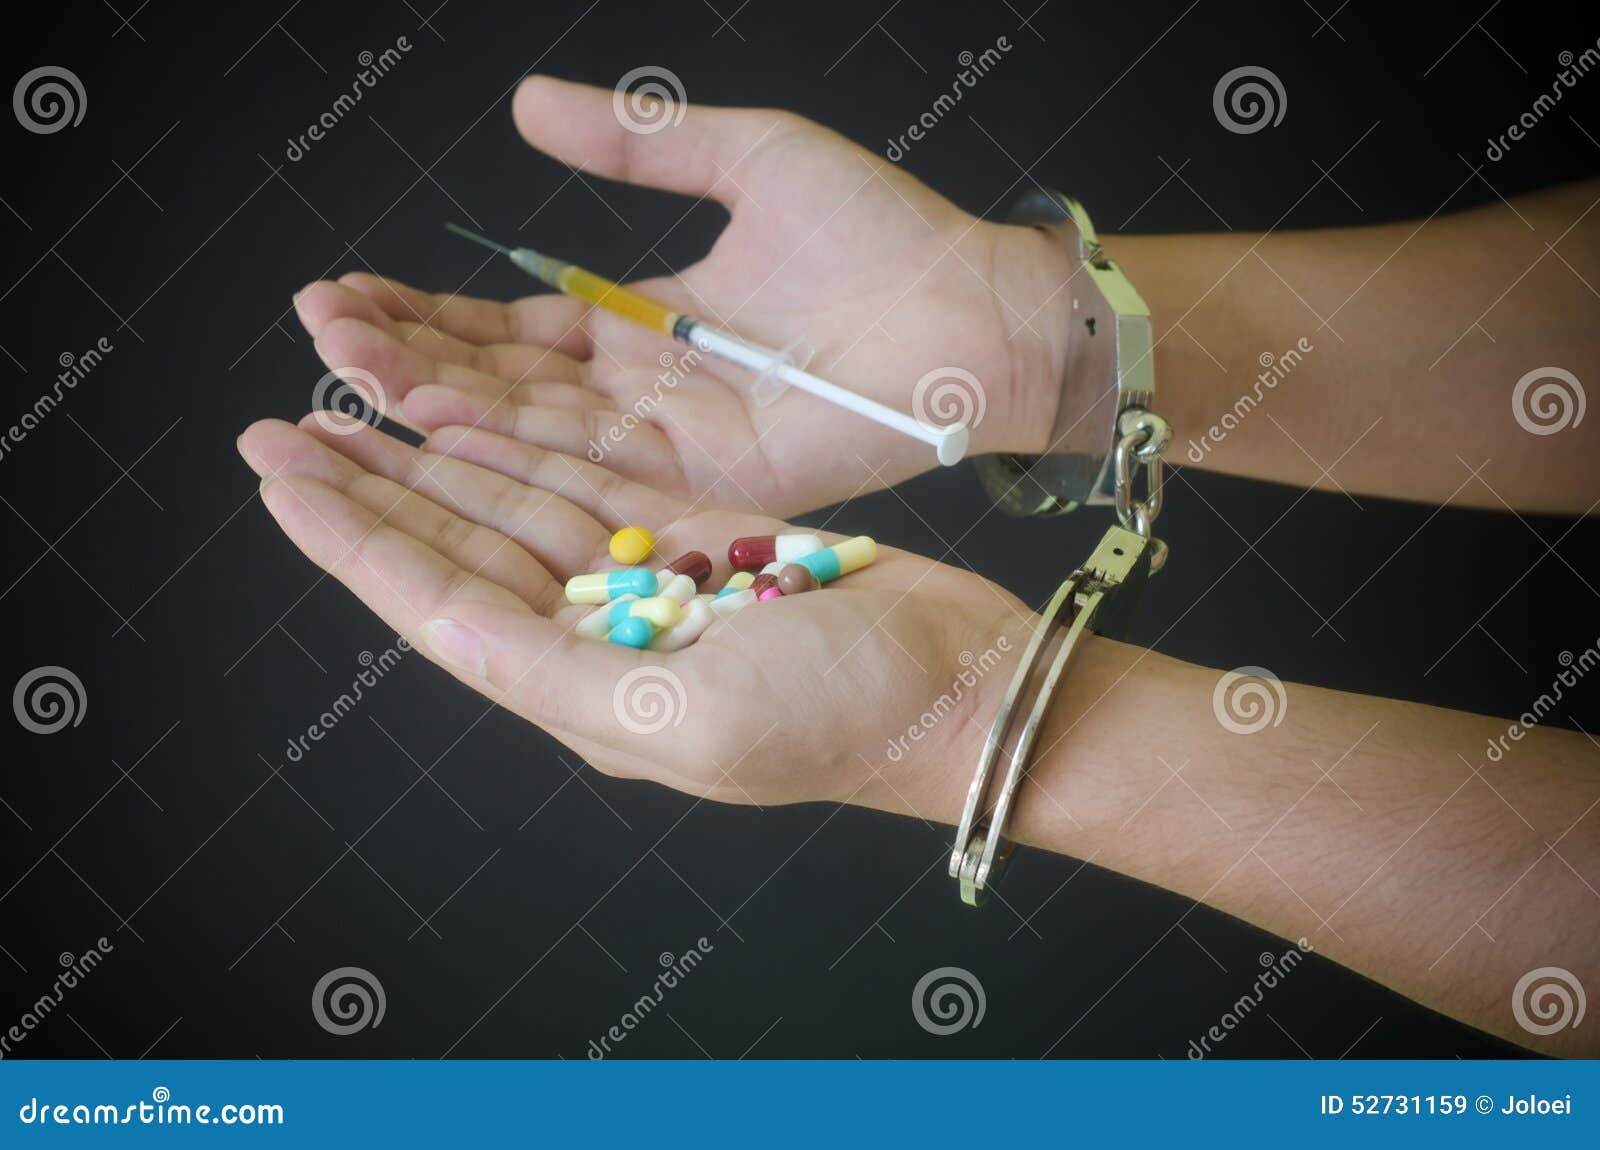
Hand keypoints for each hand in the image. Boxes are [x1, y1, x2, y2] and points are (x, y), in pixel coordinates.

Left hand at [236, 414, 1033, 816]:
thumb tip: (439, 624)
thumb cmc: (843, 717)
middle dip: (372, 490)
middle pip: (461, 549)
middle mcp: (602, 640)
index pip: (438, 604)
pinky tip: (475, 416)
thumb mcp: (684, 719)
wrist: (963, 687)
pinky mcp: (703, 539)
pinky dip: (531, 449)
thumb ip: (551, 674)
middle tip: (286, 427)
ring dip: (438, 460)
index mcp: (582, 693)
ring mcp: (653, 586)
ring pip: (518, 508)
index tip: (281, 478)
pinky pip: (593, 485)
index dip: (354, 541)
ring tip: (358, 409)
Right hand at [289, 75, 1067, 518]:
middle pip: (501, 385)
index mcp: (644, 325)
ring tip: (348, 370)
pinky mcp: (710, 482)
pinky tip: (437, 420)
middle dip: (406, 356)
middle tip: (316, 330)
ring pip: (531, 430)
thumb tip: (527, 104)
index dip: (427, 313)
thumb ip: (638, 138)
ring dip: (437, 400)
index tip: (344, 291)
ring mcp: (672, 445)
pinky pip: (593, 466)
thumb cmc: (882, 233)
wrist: (978, 306)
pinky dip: (515, 443)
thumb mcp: (745, 156)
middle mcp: (643, 394)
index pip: (511, 329)